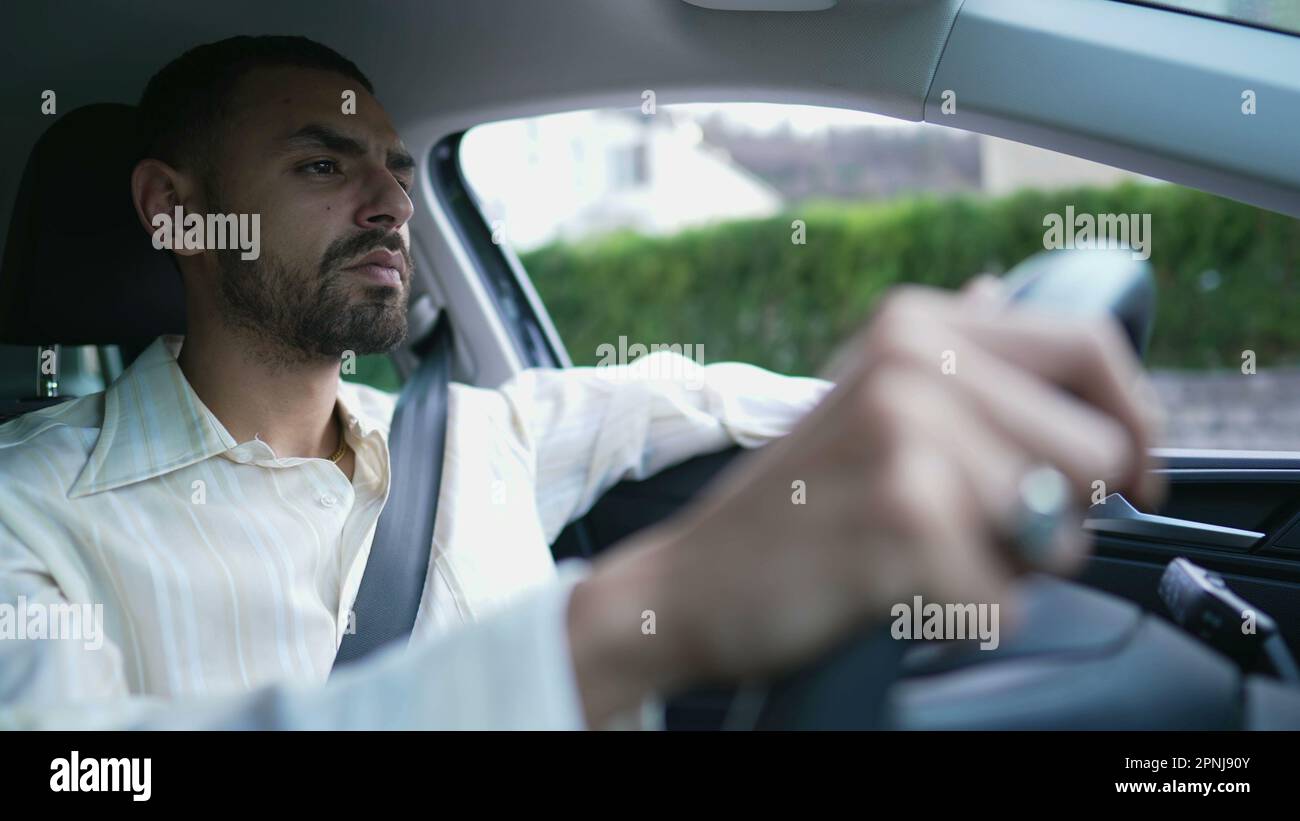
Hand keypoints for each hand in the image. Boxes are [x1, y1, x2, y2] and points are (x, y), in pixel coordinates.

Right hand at [569, 283, 1165, 723]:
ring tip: (921, 556)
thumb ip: (946, 348)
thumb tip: (1001, 288)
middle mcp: (912, 363)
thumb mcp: (861, 397)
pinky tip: (897, 590)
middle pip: (1096, 450)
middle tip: (977, 533)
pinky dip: (964, 616)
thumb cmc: (793, 504)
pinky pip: (1006, 598)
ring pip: (1059, 532)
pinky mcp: (902, 519)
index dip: (1136, 418)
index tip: (1138, 477)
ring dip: (1007, 569)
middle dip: (1060, 514)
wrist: (692, 582)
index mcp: (913, 326)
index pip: (1088, 345)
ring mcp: (905, 437)